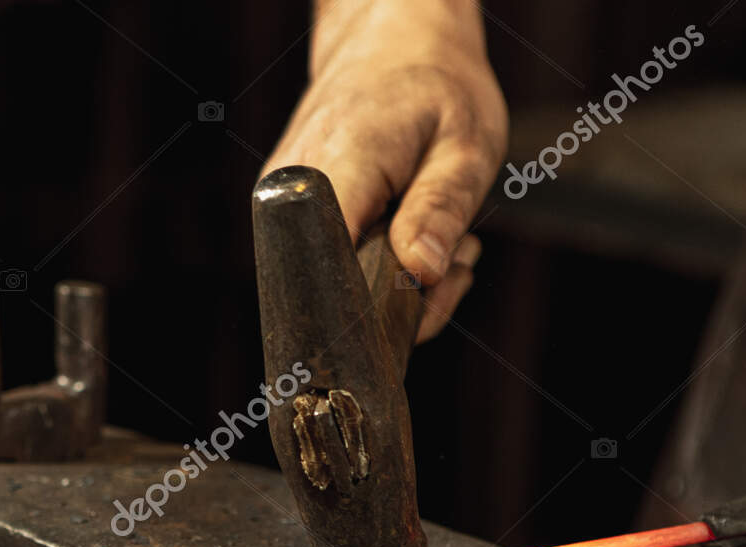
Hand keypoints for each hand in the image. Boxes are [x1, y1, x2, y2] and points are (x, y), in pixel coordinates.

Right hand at [263, 0, 506, 340]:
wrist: (389, 42)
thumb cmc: (435, 85)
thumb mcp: (465, 144)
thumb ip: (441, 209)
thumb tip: (422, 273)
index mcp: (332, 171)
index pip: (331, 273)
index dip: (380, 305)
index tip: (431, 284)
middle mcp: (287, 197)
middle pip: (336, 294)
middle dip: (406, 295)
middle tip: (455, 254)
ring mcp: (279, 212)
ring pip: (337, 289)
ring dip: (400, 280)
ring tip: (436, 231)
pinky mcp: (285, 222)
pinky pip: (333, 271)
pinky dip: (382, 266)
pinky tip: (410, 232)